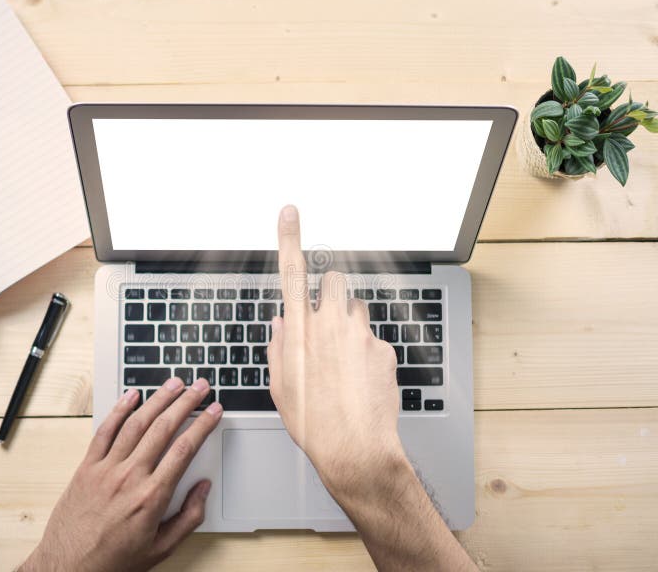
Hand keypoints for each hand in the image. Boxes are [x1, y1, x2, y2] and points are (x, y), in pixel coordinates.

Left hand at [21, 377, 222, 571]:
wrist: (68, 569)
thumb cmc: (114, 561)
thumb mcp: (161, 549)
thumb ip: (189, 517)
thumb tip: (203, 488)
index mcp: (152, 497)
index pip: (185, 449)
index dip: (204, 425)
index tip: (215, 411)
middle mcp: (130, 477)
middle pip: (164, 428)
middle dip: (186, 403)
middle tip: (200, 387)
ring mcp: (106, 469)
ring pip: (136, 423)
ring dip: (157, 399)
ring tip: (173, 383)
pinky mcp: (86, 468)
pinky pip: (105, 431)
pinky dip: (119, 410)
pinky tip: (132, 395)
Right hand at [267, 205, 476, 571]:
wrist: (354, 449)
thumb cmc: (314, 422)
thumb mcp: (280, 386)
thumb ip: (279, 347)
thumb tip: (281, 323)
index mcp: (299, 331)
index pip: (291, 272)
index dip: (290, 237)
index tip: (290, 212)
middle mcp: (330, 324)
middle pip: (336, 279)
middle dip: (333, 290)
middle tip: (330, 317)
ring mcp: (360, 334)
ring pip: (357, 308)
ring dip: (351, 323)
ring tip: (345, 361)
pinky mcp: (383, 348)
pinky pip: (374, 337)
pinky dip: (368, 351)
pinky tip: (361, 379)